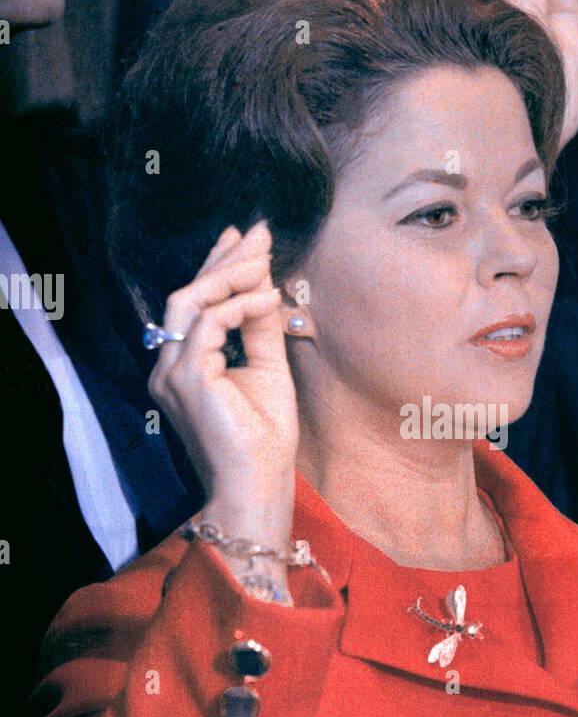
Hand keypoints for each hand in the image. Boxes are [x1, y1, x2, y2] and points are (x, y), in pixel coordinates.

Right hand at [148, 221, 298, 540]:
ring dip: (229, 274)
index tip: (245, 238)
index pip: (194, 304)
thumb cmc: (264, 439)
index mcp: (184, 365)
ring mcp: (172, 372)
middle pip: (187, 294)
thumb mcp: (267, 369)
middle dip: (223, 259)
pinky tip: (269, 297)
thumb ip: (260, 327)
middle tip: (256, 231)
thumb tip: (264, 281)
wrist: (258, 485)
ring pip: (190, 301)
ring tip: (264, 258)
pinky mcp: (187, 379)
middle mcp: (169, 365)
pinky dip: (241, 305)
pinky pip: (209, 324)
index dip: (217, 266)